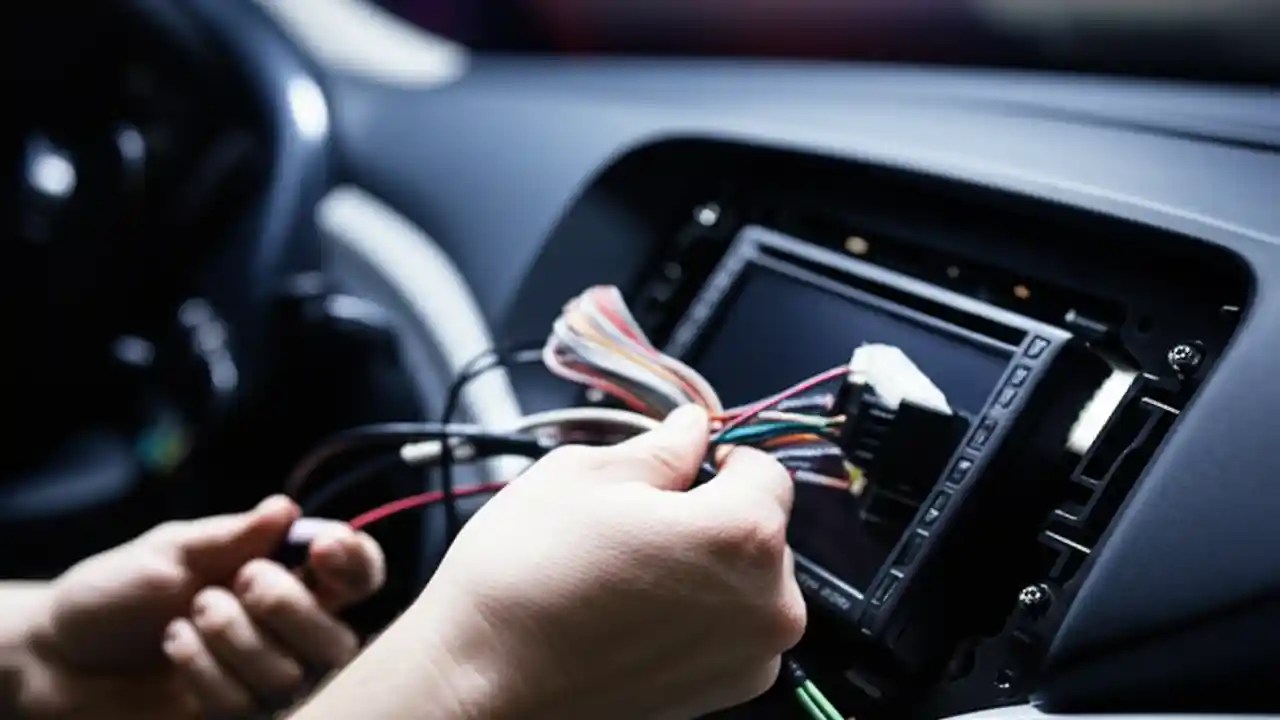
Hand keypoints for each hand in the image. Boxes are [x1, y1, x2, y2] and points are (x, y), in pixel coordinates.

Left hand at [15, 496, 384, 718]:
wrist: (61, 655)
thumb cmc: (119, 592)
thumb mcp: (170, 550)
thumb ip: (231, 536)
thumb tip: (286, 509)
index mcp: (289, 577)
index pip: (359, 575)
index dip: (357, 563)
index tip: (322, 548)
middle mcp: (290, 632)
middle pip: (339, 637)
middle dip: (285, 605)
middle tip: (236, 583)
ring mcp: (266, 681)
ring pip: (290, 674)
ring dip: (230, 637)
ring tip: (185, 619)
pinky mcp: (238, 717)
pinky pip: (246, 704)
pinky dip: (203, 669)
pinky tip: (175, 649)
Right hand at [295, 405, 804, 719]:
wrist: (479, 690)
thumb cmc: (523, 586)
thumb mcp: (583, 477)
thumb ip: (659, 448)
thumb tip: (689, 431)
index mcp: (742, 535)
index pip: (766, 469)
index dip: (719, 456)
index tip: (681, 462)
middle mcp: (765, 604)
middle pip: (759, 530)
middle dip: (709, 514)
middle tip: (636, 520)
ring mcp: (748, 658)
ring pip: (743, 582)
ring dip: (702, 566)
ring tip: (624, 571)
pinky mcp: (721, 695)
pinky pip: (726, 629)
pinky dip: (692, 613)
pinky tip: (629, 610)